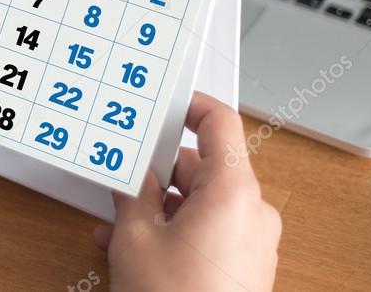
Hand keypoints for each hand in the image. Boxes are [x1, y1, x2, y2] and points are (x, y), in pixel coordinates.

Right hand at [94, 92, 280, 291]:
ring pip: (202, 204)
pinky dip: (177, 231)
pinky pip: (211, 232)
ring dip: (162, 207)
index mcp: (233, 193)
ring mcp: (253, 244)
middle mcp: (253, 213)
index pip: (221, 124)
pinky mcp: (247, 269)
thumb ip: (135, 193)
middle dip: (160, 173)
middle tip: (124, 175)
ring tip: (117, 224)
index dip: (192, 106)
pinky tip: (133, 248)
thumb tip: (135, 176)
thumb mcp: (136, 237)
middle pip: (205, 168)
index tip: (168, 102)